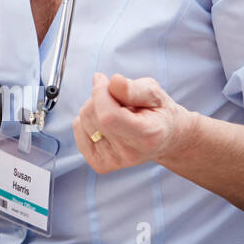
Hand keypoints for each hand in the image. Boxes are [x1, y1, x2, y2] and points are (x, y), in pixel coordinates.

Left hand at [73, 72, 196, 172]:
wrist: (165, 138)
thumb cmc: (158, 113)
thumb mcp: (154, 93)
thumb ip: (133, 88)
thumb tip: (112, 82)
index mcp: (147, 136)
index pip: (108, 116)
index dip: (100, 93)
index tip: (103, 80)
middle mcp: (130, 153)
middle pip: (92, 116)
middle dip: (98, 97)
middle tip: (117, 98)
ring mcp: (113, 161)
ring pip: (83, 121)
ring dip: (93, 107)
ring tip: (116, 111)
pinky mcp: (99, 163)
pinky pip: (78, 130)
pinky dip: (86, 119)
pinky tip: (106, 122)